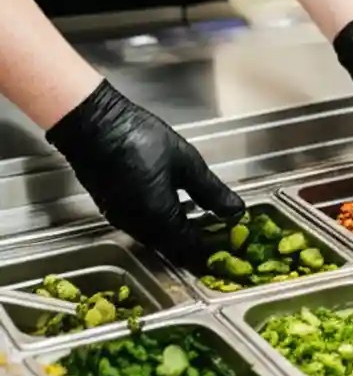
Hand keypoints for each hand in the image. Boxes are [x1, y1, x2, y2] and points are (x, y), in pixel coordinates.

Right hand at [46, 80, 244, 268]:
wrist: (91, 124)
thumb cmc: (138, 139)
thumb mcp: (186, 164)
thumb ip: (212, 192)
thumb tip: (236, 212)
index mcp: (160, 219)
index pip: (191, 249)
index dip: (212, 251)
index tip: (230, 247)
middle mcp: (139, 227)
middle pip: (173, 249)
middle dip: (197, 247)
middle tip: (219, 236)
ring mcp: (122, 219)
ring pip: (157, 240)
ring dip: (179, 236)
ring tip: (202, 223)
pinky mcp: (111, 209)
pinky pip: (143, 228)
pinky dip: (163, 226)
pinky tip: (175, 210)